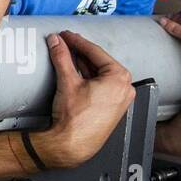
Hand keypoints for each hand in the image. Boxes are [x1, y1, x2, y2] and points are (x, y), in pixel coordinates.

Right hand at [33, 31, 134, 168]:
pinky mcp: (113, 107)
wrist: (73, 144)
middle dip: (80, 52)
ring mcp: (120, 99)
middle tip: (64, 42)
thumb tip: (56, 41)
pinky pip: (101, 84)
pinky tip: (74, 71)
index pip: (95, 52)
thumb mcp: (67, 81)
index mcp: (119, 78)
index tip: (65, 35)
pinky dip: (88, 76)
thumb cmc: (76, 119)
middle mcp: (125, 88)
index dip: (77, 41)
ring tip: (66, 55)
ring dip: (83, 64)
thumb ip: (61, 56)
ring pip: (100, 73)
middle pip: (99, 62)